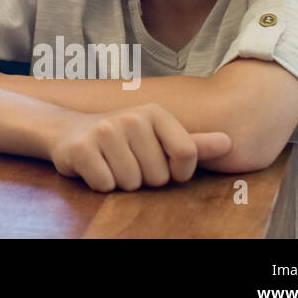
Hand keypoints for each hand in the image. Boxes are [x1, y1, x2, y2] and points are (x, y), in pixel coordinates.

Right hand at [46, 103, 231, 191]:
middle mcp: (131, 117)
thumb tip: (230, 143)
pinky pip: (106, 185)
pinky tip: (94, 167)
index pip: (187, 154)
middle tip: (126, 160)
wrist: (68, 132)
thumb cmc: (121, 139)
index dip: (177, 171)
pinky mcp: (82, 148)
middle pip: (158, 176)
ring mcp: (104, 131)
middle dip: (143, 177)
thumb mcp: (158, 137)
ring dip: (121, 182)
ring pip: (132, 183)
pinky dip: (100, 184)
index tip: (161, 164)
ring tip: (110, 163)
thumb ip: (194, 144)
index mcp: (155, 112)